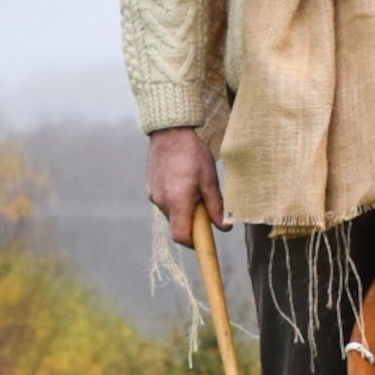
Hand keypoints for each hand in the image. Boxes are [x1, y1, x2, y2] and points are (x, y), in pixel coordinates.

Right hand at [147, 125, 227, 247]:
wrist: (169, 131)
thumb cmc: (192, 153)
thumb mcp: (209, 179)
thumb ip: (216, 206)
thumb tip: (224, 227)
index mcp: (177, 201)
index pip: (182, 236)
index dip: (195, 243)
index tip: (206, 239)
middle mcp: (161, 201)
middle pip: (177, 226)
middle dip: (192, 223)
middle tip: (204, 205)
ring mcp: (153, 195)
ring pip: (171, 215)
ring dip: (184, 210)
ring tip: (193, 188)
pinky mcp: (150, 189)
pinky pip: (164, 203)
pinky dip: (175, 201)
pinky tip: (182, 182)